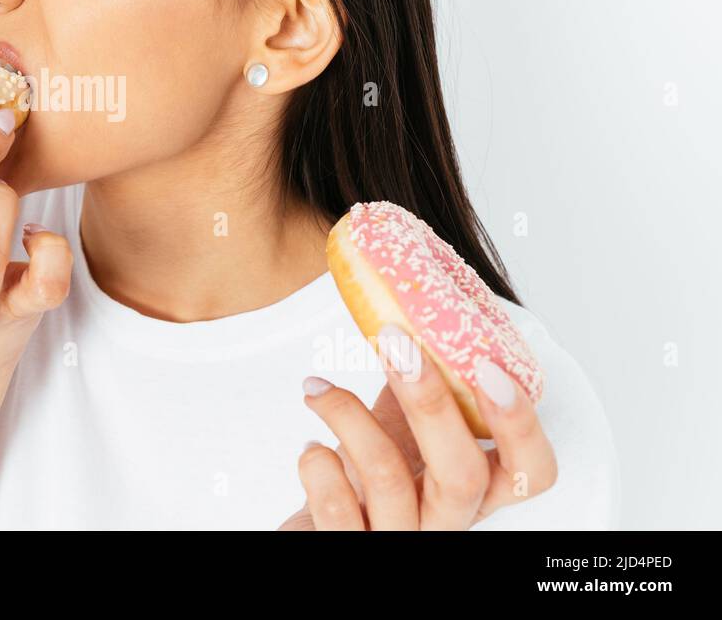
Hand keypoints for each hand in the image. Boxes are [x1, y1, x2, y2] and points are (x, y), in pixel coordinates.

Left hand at [279, 324, 557, 529]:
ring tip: (316, 387)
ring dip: (347, 415)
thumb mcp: (403, 424)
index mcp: (475, 487)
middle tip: (394, 343)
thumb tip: (414, 296)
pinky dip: (316, 465)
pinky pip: (336, 509)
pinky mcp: (350, 547)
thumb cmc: (365, 473)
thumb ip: (421, 381)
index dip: (520, 425)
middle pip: (462, 474)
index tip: (488, 366)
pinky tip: (310, 449)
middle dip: (429, 402)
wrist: (321, 522)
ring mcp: (401, 539)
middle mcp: (448, 522)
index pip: (533, 473)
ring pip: (388, 479)